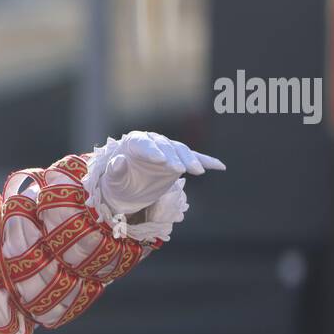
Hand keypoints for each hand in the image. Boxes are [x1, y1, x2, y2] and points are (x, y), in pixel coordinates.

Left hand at [97, 131, 224, 214]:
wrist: (126, 190)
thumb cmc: (117, 182)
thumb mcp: (113, 180)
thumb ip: (115, 170)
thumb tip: (119, 160)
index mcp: (134, 142)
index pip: (144, 144)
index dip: (152, 151)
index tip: (161, 161)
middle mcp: (153, 142)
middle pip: (166, 147)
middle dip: (174, 157)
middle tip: (181, 170)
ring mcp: (168, 151)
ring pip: (181, 151)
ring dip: (191, 160)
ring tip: (198, 171)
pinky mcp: (179, 161)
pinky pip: (195, 158)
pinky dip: (207, 161)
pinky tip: (220, 166)